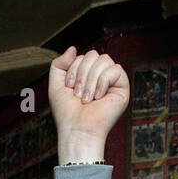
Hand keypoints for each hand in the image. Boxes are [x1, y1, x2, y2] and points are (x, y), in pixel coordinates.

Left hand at [49, 46, 128, 162]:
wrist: (76, 130)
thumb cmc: (67, 113)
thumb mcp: (56, 84)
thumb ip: (59, 63)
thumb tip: (73, 48)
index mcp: (88, 75)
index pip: (84, 55)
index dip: (74, 68)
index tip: (69, 88)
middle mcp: (101, 77)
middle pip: (94, 54)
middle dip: (82, 73)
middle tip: (79, 95)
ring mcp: (112, 82)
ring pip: (104, 60)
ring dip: (91, 80)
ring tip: (87, 98)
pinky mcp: (122, 89)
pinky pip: (115, 69)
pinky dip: (103, 82)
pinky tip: (99, 97)